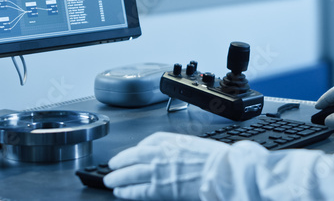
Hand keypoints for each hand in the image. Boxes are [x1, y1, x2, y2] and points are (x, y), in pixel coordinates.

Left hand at [105, 132, 228, 199]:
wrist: (223, 172)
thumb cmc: (218, 161)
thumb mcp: (199, 146)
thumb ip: (186, 149)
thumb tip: (182, 155)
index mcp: (174, 141)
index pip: (150, 141)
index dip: (138, 147)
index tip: (134, 151)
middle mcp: (163, 154)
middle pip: (135, 156)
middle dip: (121, 161)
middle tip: (112, 165)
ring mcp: (160, 171)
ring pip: (131, 172)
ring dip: (118, 176)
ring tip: (110, 180)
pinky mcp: (161, 189)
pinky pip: (138, 190)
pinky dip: (127, 191)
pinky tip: (120, 193)